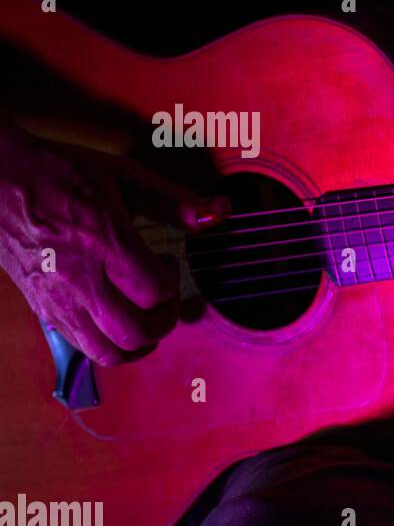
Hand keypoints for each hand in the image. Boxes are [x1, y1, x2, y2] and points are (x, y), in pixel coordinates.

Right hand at [0, 124, 226, 364]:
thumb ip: (173, 201)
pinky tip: (114, 318)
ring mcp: (56, 298)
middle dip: (163, 320)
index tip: (166, 262)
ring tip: (143, 315)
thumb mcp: (122, 175)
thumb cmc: (59, 173)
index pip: (154, 289)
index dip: (172, 282)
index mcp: (103, 240)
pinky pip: (82, 347)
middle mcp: (79, 276)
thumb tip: (219, 211)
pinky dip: (108, 344)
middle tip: (162, 296)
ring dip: (138, 343)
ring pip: (108, 352)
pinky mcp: (42, 309)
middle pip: (135, 332)